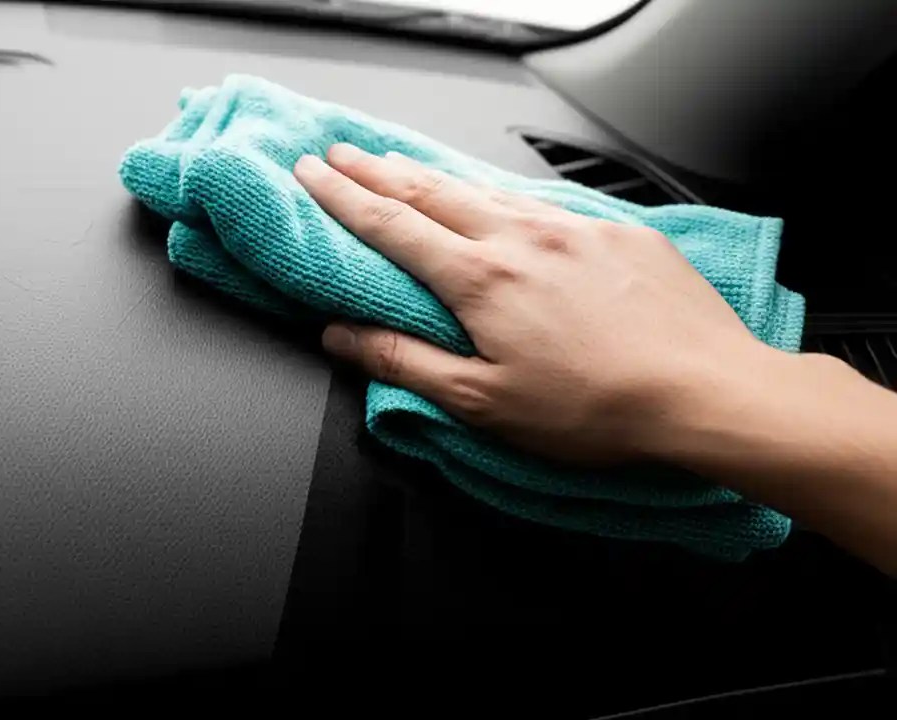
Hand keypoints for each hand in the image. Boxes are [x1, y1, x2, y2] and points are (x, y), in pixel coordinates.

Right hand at [294, 143, 789, 463]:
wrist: (705, 391)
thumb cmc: (597, 409)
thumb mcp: (483, 403)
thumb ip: (404, 362)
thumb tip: (341, 335)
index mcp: (481, 278)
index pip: (392, 225)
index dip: (343, 197)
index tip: (312, 173)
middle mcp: (523, 238)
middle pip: (432, 190)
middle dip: (377, 170)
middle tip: (341, 153)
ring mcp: (574, 227)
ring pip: (486, 187)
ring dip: (435, 175)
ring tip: (403, 166)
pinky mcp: (617, 232)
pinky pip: (544, 201)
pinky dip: (503, 193)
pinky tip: (499, 199)